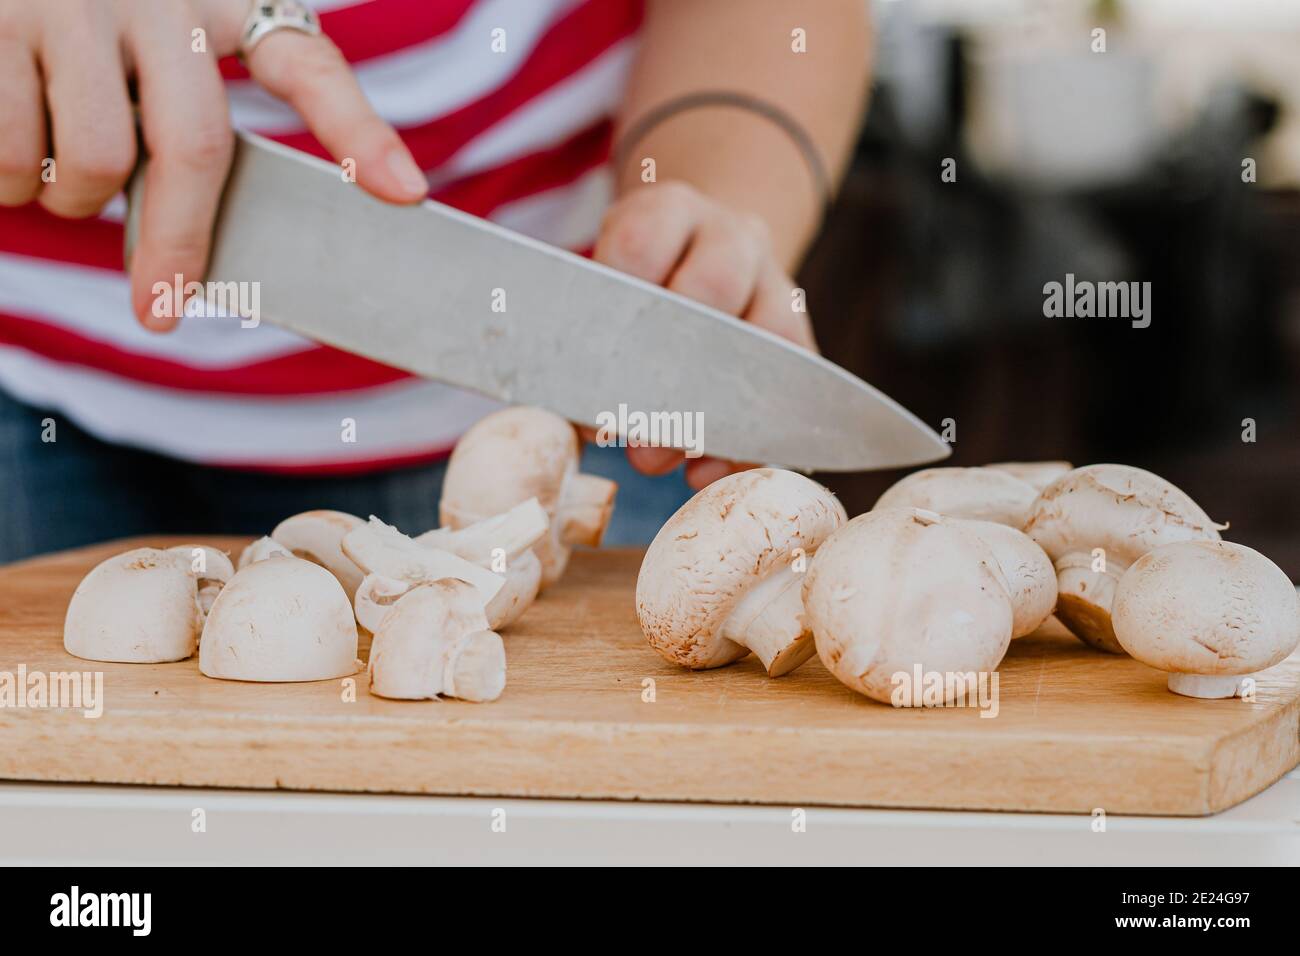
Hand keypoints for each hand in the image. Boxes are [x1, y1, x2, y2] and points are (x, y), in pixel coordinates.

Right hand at [0, 0, 427, 329]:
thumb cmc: (82, 29)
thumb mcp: (157, 50)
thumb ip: (189, 119)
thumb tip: (194, 255)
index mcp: (221, 0)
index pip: (309, 67)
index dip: (360, 134)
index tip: (407, 194)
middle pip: (195, 148)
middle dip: (178, 245)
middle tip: (160, 305)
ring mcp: (70, 1)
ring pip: (92, 159)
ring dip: (68, 200)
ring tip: (49, 175)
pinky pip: (8, 149)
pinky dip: (6, 182)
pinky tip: (7, 154)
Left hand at [592, 180, 816, 489]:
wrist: (711, 248)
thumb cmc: (637, 284)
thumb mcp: (607, 282)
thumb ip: (588, 337)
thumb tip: (578, 422)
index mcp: (667, 211)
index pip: (640, 243)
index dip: (613, 307)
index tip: (584, 369)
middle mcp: (730, 235)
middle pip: (714, 284)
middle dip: (669, 366)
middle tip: (630, 430)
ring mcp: (774, 282)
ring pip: (764, 337)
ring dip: (711, 410)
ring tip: (665, 459)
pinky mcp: (800, 337)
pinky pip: (790, 389)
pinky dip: (748, 440)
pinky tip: (709, 469)